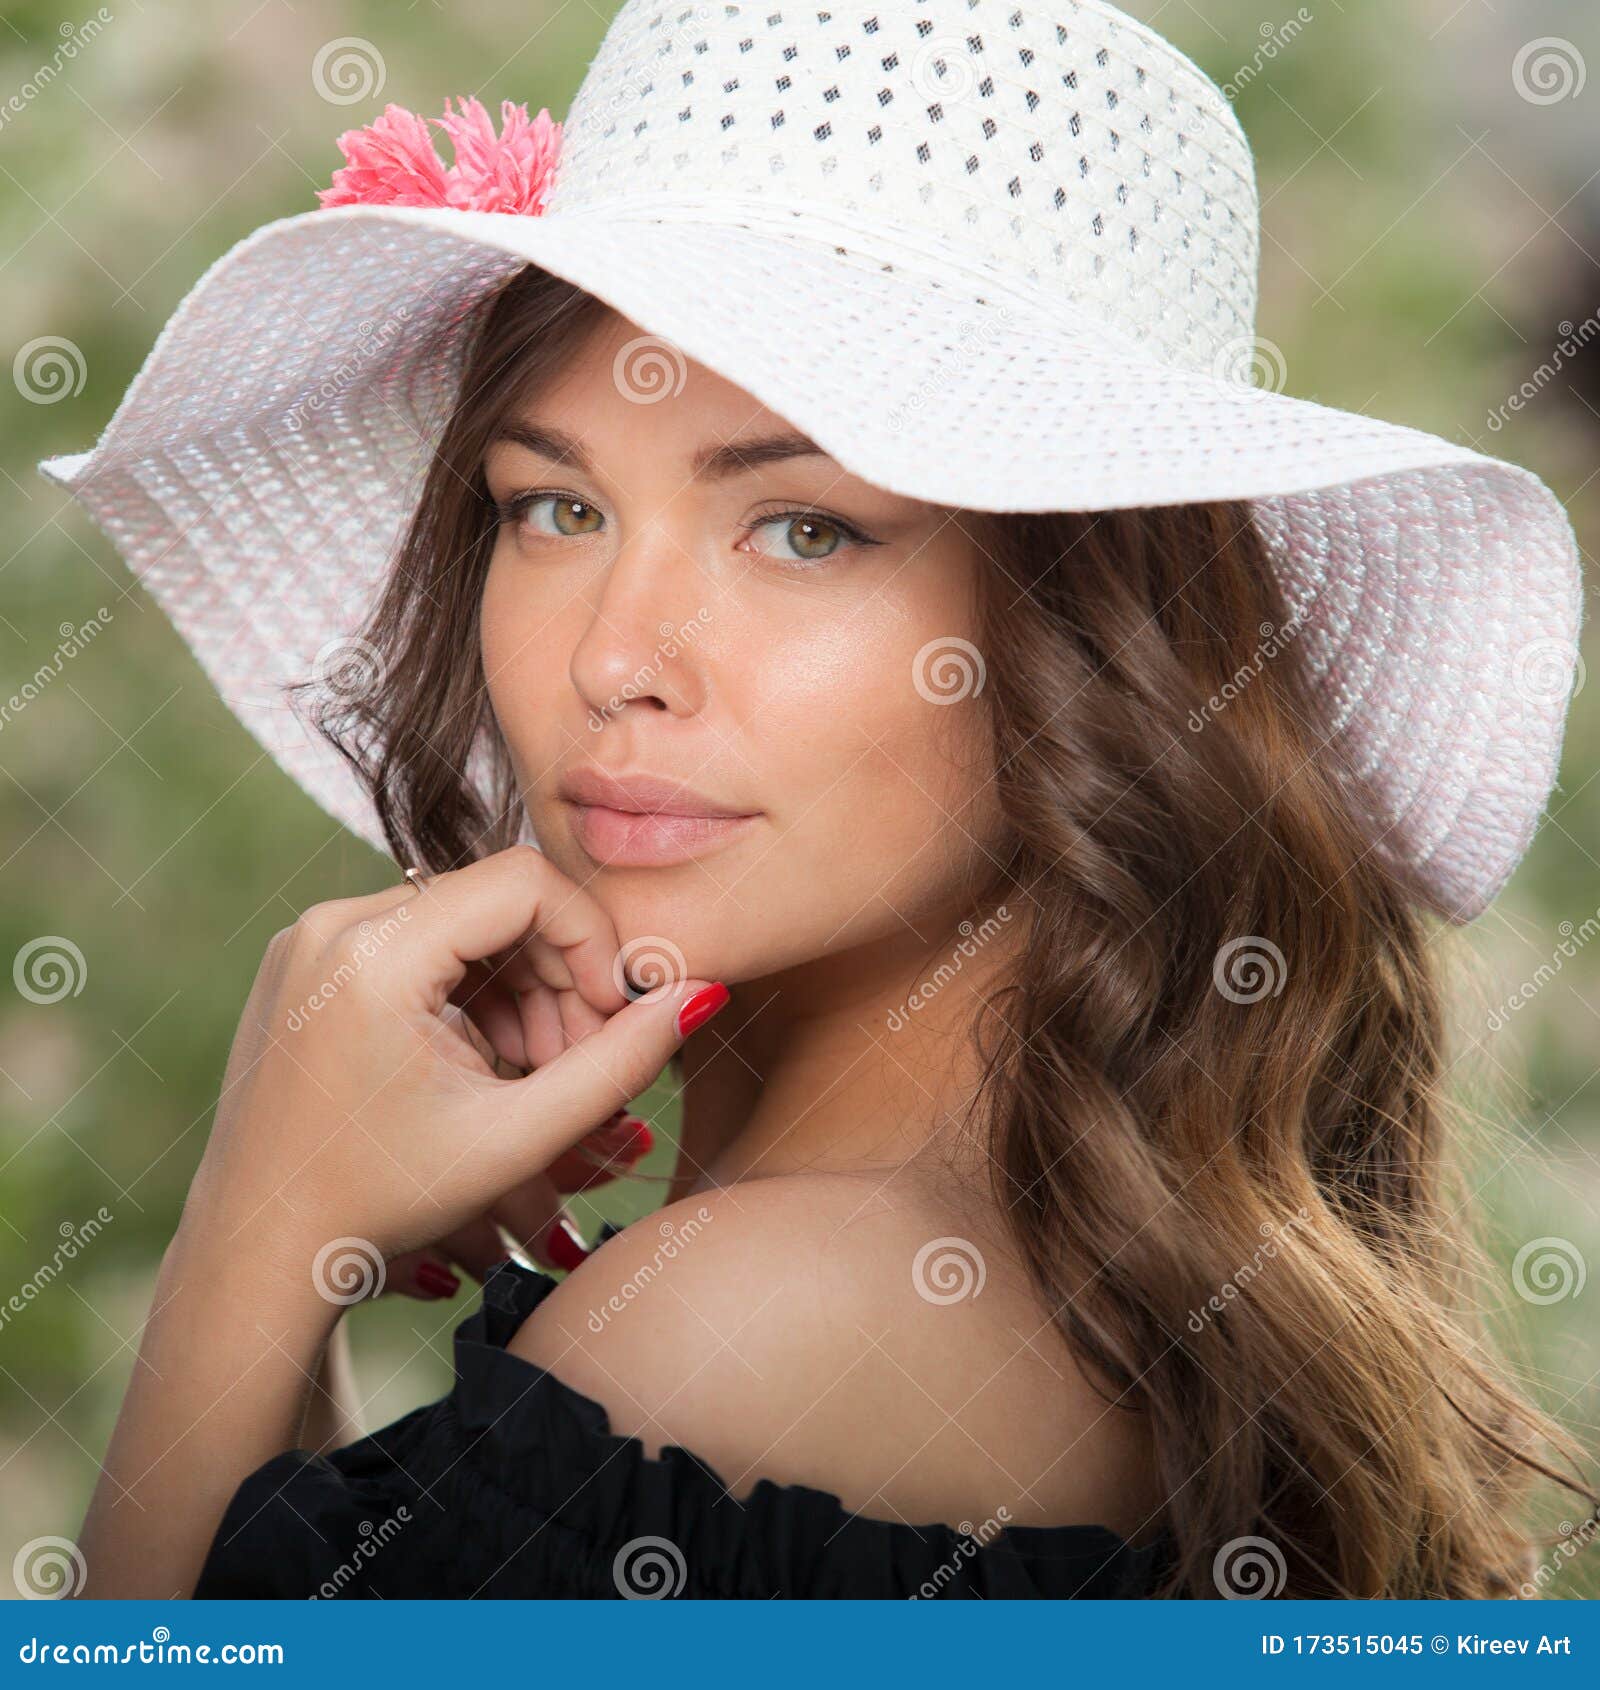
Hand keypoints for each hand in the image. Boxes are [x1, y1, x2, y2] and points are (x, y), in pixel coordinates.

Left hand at [176, 845, 726, 1285]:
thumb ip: (620, 1064)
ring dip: (523, 988)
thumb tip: (701, 993)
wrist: (258, 1249)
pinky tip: (489, 1064)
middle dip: (560, 976)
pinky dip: (474, 993)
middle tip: (582, 1061)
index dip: (592, 938)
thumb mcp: (515, 1138)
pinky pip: (422, 944)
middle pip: (498, 903)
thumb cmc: (379, 1205)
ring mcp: (313, 939)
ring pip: (465, 924)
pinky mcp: (310, 960)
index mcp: (371, 955)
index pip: (526, 882)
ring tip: (538, 1075)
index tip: (617, 1012)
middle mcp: (332, 924)